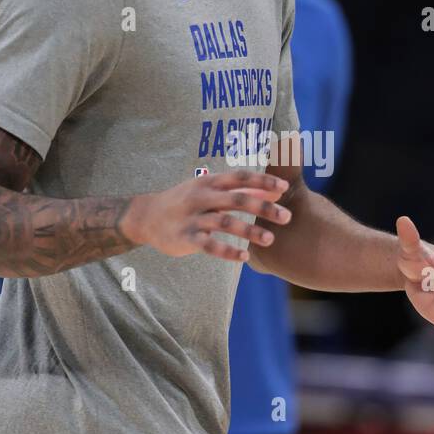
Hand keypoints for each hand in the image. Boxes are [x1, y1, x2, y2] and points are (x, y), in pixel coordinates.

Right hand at [126, 169, 291, 261]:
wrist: (146, 216)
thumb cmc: (186, 201)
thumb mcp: (209, 190)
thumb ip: (240, 191)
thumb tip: (272, 193)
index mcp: (209, 182)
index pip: (240, 177)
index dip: (263, 182)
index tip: (284, 189)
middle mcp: (201, 197)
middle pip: (237, 199)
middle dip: (264, 208)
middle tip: (287, 217)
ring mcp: (192, 218)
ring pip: (225, 222)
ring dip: (249, 231)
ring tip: (270, 239)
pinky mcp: (185, 238)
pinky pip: (209, 245)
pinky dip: (227, 251)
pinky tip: (244, 256)